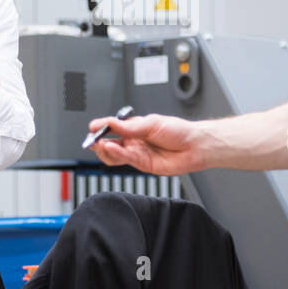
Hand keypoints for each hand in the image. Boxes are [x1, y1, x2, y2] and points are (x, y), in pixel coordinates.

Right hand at [86, 113, 207, 174]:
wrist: (195, 146)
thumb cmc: (179, 131)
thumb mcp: (152, 123)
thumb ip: (130, 127)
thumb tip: (111, 123)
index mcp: (135, 127)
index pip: (113, 127)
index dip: (101, 127)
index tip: (92, 127)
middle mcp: (134, 141)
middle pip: (110, 143)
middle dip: (99, 141)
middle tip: (93, 139)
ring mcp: (138, 153)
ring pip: (114, 154)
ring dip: (105, 149)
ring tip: (101, 144)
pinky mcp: (142, 165)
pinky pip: (126, 160)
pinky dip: (116, 154)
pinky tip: (111, 148)